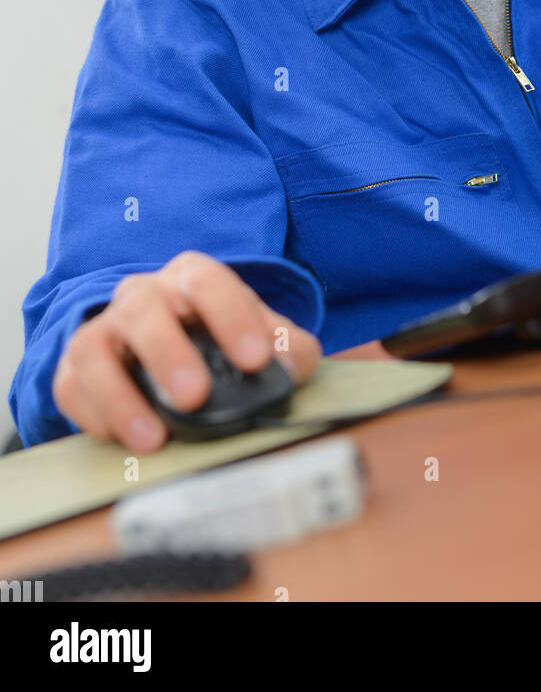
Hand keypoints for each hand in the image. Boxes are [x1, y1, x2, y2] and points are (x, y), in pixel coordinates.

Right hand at [52, 250, 321, 451]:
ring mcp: (105, 331)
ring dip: (121, 395)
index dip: (232, 316)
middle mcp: (143, 296)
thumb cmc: (222, 342)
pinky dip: (94, 417)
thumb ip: (289, 349)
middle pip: (144, 308)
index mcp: (191, 280)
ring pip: (94, 347)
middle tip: (194, 396)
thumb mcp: (264, 338)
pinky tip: (125, 440)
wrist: (171, 353)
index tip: (256, 358)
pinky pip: (72, 388)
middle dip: (167, 352)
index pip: (208, 282)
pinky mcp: (77, 370)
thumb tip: (288, 368)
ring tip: (154, 438)